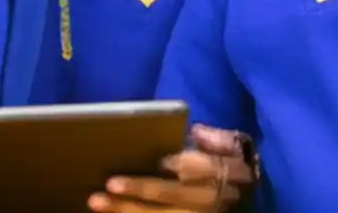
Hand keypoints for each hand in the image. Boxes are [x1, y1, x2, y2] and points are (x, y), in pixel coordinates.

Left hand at [88, 125, 255, 212]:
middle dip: (142, 189)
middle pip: (174, 195)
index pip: (205, 169)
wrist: (241, 198)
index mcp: (224, 174)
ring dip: (126, 210)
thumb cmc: (229, 166)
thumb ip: (216, 139)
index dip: (184, 165)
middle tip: (110, 183)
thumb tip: (196, 132)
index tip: (163, 161)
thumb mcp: (232, 147)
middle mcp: (210, 201)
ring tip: (96, 201)